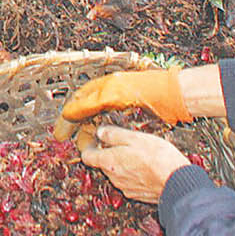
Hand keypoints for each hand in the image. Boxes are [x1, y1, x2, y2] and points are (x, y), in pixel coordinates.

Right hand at [53, 68, 191, 139]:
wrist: (173, 96)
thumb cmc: (144, 91)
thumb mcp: (110, 95)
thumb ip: (88, 104)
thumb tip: (68, 113)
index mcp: (100, 88)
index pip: (76, 103)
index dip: (66, 120)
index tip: (60, 135)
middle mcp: (107, 96)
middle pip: (85, 113)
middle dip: (77, 128)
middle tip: (72, 144)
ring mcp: (119, 106)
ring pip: (97, 121)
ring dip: (90, 134)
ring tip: (87, 147)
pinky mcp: (131, 115)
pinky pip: (111, 126)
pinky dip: (104, 136)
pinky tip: (104, 145)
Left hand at [80, 125, 191, 203]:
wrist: (178, 184)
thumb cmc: (159, 159)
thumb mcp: (135, 138)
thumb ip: (114, 135)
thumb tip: (101, 132)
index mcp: (109, 162)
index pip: (87, 156)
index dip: (89, 146)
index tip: (95, 139)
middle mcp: (114, 177)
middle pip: (102, 163)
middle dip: (109, 153)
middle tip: (123, 143)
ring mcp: (126, 188)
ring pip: (116, 173)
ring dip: (122, 163)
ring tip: (138, 154)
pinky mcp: (138, 194)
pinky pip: (129, 181)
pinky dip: (133, 174)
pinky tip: (146, 167)